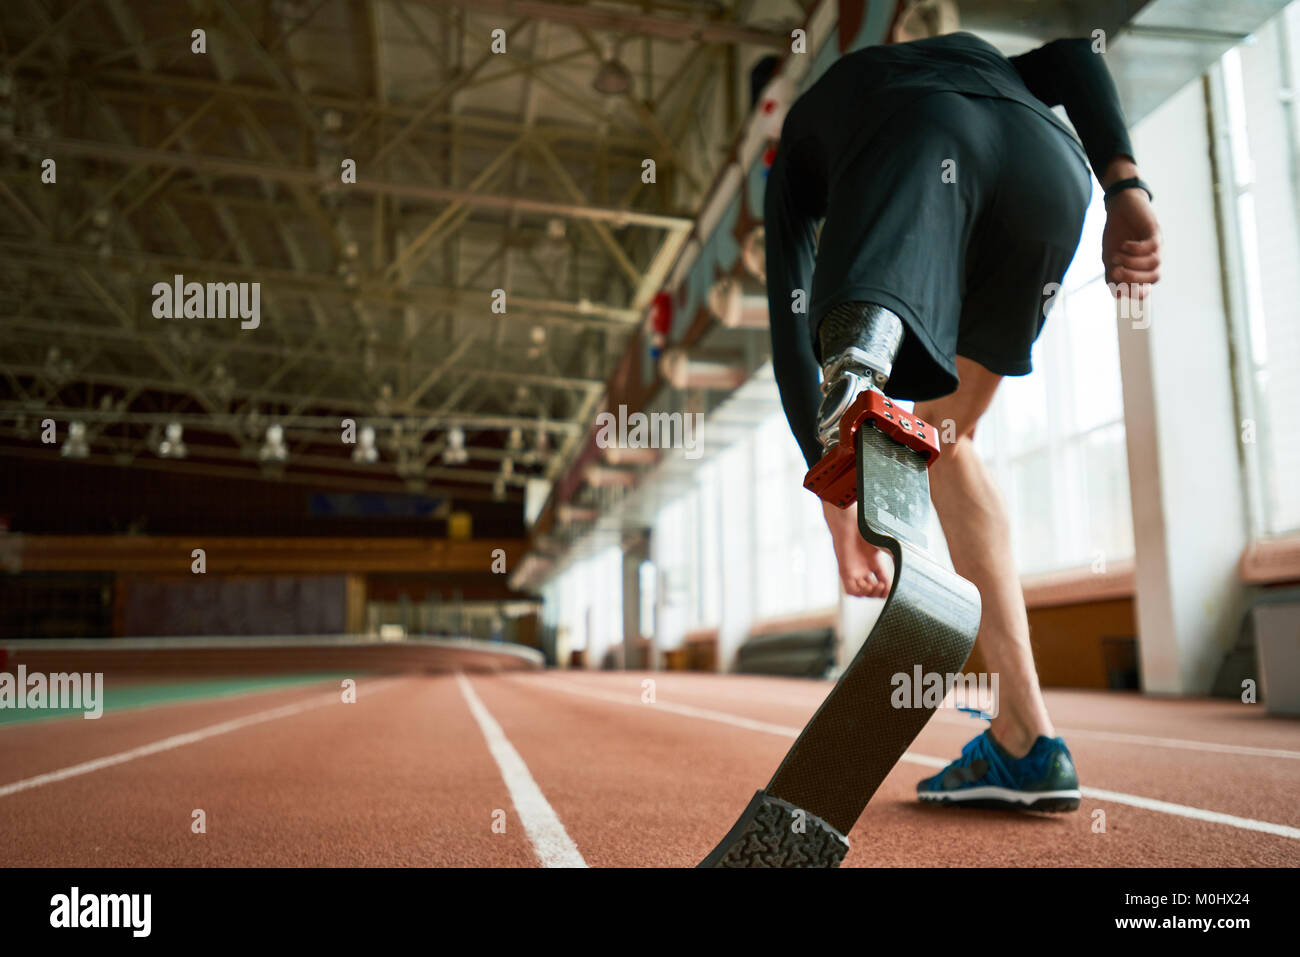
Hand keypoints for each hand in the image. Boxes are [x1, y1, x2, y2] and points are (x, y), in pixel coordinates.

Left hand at [822, 499, 892, 597]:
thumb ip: (897, 555)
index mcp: (874, 564)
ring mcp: (854, 572)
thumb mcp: (886, 544)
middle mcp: (863, 570)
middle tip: (884, 585)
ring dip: (871, 593)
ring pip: (862, 593)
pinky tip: (867, 583)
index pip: (883, 582)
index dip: (889, 589)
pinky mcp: (845, 572)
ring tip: (877, 585)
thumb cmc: (866, 531)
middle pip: (872, 591)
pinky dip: (861, 592)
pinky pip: (851, 590)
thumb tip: (912, 563)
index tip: (894, 588)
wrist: (850, 524)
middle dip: (880, 593)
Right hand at [1101, 181, 1161, 299]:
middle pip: (1155, 277)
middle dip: (1134, 278)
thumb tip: (1117, 295)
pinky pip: (1152, 246)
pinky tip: (1125, 244)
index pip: (1148, 286)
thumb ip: (1113, 275)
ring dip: (1132, 263)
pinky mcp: (1155, 231)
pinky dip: (1136, 249)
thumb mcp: (1109, 258)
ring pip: (1154, 263)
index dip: (1139, 293)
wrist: (1119, 207)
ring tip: (1116, 256)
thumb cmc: (1116, 233)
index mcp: (1143, 267)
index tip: (1123, 292)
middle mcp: (1153, 257)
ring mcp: (1156, 245)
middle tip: (1115, 271)